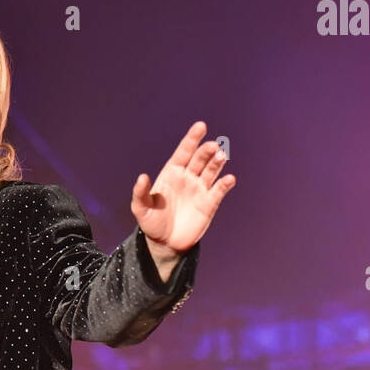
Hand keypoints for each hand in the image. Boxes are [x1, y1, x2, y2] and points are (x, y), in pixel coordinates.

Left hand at [131, 121, 234, 254]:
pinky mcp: (209, 204)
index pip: (184, 152)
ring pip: (211, 171)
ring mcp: (200, 189)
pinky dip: (225, 184)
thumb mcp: (140, 208)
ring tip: (222, 155)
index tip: (201, 126)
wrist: (165, 243)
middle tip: (212, 146)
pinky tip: (229, 179)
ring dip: (217, 162)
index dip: (192, 139)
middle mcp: (188, 178)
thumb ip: (140, 192)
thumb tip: (142, 177)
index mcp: (172, 173)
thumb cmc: (151, 222)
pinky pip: (219, 191)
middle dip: (206, 151)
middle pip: (200, 159)